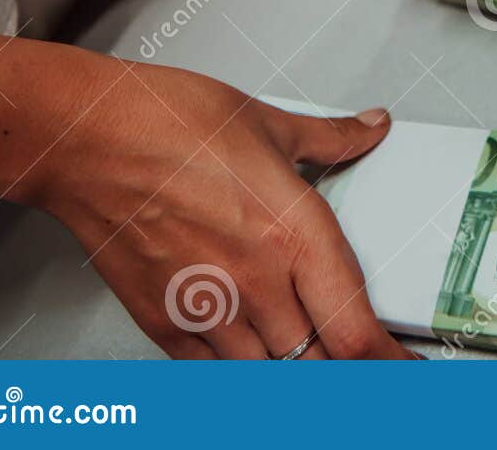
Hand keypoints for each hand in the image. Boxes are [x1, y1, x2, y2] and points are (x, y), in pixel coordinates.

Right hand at [0, 27, 410, 358]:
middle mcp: (258, 280)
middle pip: (320, 364)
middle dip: (346, 366)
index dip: (391, 366)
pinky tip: (251, 355)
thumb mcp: (268, 122)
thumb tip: (371, 128)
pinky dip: (240, 370)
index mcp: (296, 232)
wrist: (85, 138)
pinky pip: (215, 372)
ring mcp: (209, 307)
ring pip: (270, 374)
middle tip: (361, 357)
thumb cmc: (168, 122)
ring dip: (296, 368)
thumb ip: (331, 137)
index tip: (410, 371)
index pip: (358, 332)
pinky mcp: (165, 322)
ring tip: (310, 353)